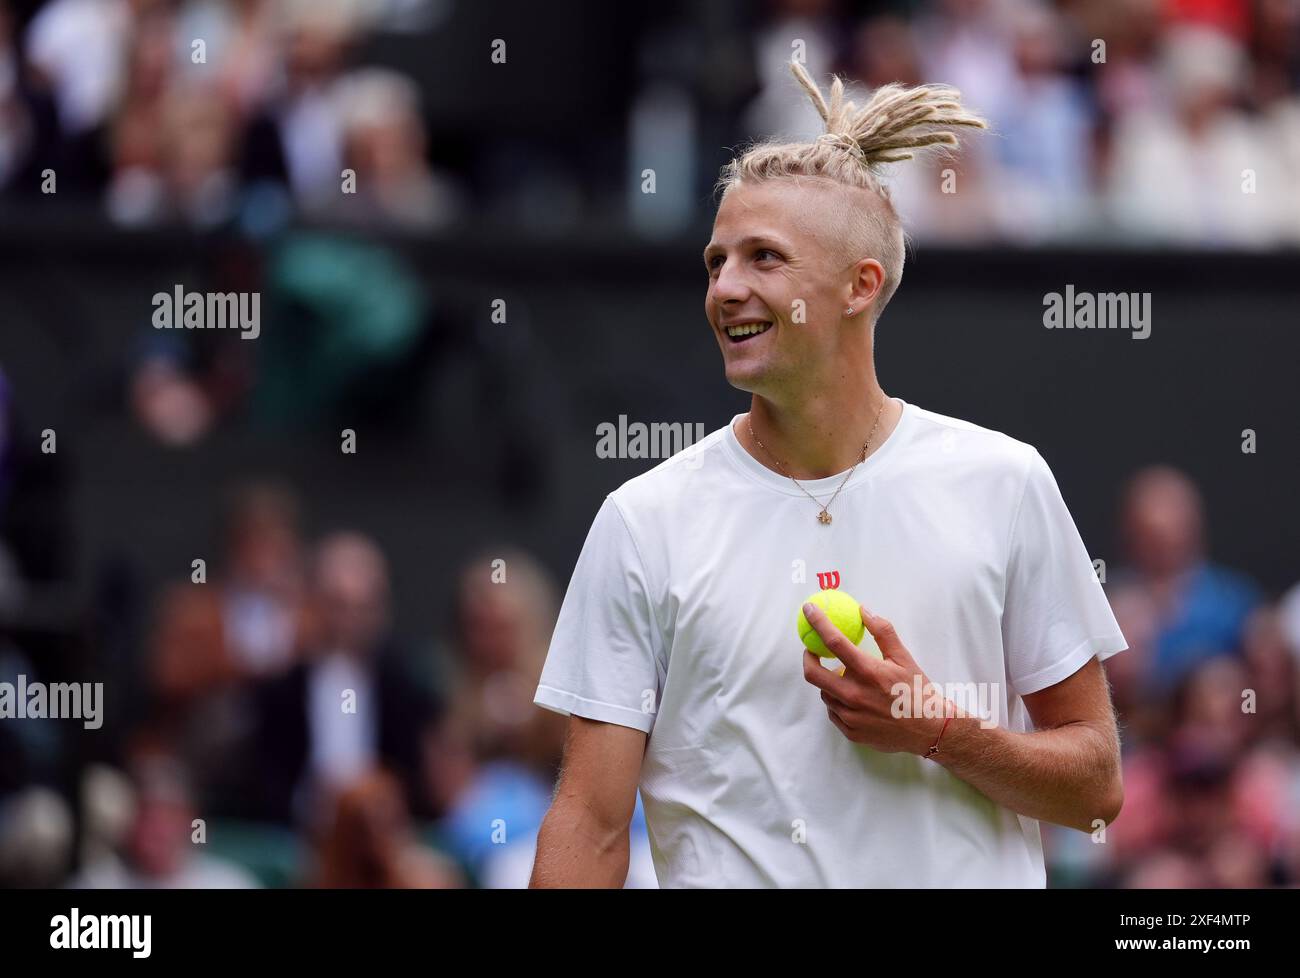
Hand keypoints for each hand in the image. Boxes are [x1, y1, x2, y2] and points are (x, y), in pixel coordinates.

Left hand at [800, 602, 954, 754]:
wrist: (929, 730)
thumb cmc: (917, 691)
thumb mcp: (903, 658)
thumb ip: (883, 632)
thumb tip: (863, 610)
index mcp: (868, 672)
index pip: (834, 642)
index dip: (818, 622)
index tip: (809, 610)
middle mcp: (855, 695)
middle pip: (813, 673)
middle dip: (808, 657)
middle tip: (813, 651)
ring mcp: (851, 716)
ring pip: (824, 693)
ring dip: (827, 681)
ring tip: (842, 676)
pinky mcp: (851, 732)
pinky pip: (833, 712)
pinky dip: (837, 701)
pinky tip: (850, 698)